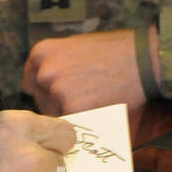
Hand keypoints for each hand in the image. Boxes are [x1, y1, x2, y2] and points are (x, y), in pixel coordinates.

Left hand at [21, 26, 160, 116]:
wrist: (141, 59)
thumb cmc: (113, 51)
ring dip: (69, 115)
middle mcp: (44, 71)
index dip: (45, 92)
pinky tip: (96, 112)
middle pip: (41, 101)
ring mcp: (57, 91)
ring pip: (54, 116)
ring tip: (93, 103)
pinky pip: (69, 125)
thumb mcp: (75, 46)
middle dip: (57, 104)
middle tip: (83, 99)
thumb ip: (55, 62)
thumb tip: (43, 83)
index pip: (30, 84)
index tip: (58, 95)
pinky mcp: (73, 108)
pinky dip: (80, 123)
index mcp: (42, 53)